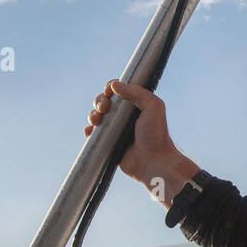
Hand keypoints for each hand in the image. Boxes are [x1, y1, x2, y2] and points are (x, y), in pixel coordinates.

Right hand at [84, 80, 196, 195]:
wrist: (153, 162)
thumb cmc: (156, 135)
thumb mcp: (153, 107)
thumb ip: (137, 92)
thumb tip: (114, 85)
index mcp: (136, 104)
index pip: (118, 90)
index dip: (110, 88)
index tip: (108, 92)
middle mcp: (125, 115)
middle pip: (104, 101)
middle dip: (99, 101)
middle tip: (104, 108)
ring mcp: (116, 129)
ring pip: (97, 116)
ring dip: (93, 114)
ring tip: (97, 120)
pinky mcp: (109, 142)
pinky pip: (94, 134)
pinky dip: (89, 130)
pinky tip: (90, 130)